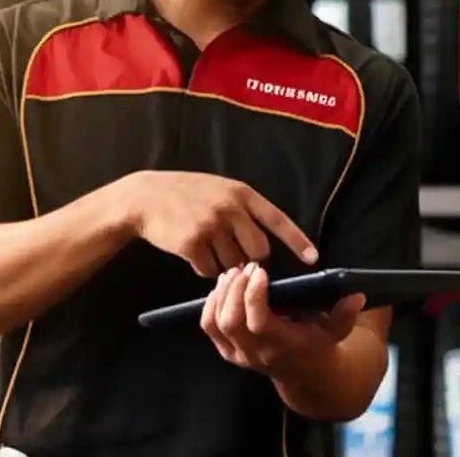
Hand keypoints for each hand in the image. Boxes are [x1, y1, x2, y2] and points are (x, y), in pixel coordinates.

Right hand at [120, 170, 318, 277]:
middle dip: (252, 261)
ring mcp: (211, 226)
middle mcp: (230, 208)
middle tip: (239, 259)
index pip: (277, 220)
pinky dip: (204, 268)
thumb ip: (242, 210)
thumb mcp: (220, 189)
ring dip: (226, 265)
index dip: (297, 241)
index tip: (313, 259)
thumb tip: (263, 245)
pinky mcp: (192, 243)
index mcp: (241, 193)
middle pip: (259, 251)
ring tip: (210, 249)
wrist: (146, 197)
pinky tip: (194, 254)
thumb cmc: (187, 193)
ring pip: (234, 264)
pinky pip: (209, 271)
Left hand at [200, 261, 365, 381]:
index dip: (254, 295)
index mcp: (282, 346)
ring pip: (215, 323)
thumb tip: (357, 296)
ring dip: (222, 294)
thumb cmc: (322, 345)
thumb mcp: (338, 330)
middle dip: (235, 289)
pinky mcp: (228, 351)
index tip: (261, 271)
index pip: (258, 322)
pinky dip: (210, 304)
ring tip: (234, 273)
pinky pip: (209, 327)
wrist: (307, 375)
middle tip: (246, 267)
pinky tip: (223, 286)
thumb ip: (345, 314)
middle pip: (230, 321)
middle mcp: (256, 353)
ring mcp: (239, 355)